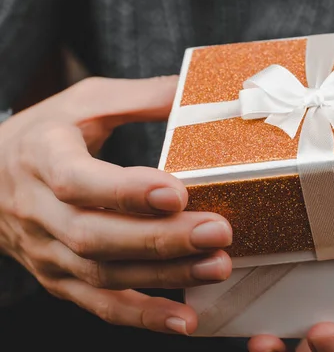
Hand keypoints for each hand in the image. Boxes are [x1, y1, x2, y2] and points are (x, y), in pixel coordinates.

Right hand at [0, 76, 232, 334]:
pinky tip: (184, 319)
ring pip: (104, 273)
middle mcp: (38, 211)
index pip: (77, 181)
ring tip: (217, 266)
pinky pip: (100, 304)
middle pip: (96, 235)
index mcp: (41, 157)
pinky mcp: (60, 278)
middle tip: (218, 232)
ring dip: (164, 275)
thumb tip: (197, 91)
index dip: (124, 191)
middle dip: (161, 238)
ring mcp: (47, 252)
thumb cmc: (45, 134)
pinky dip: (142, 315)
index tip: (176, 192)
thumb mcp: (84, 102)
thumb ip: (139, 97)